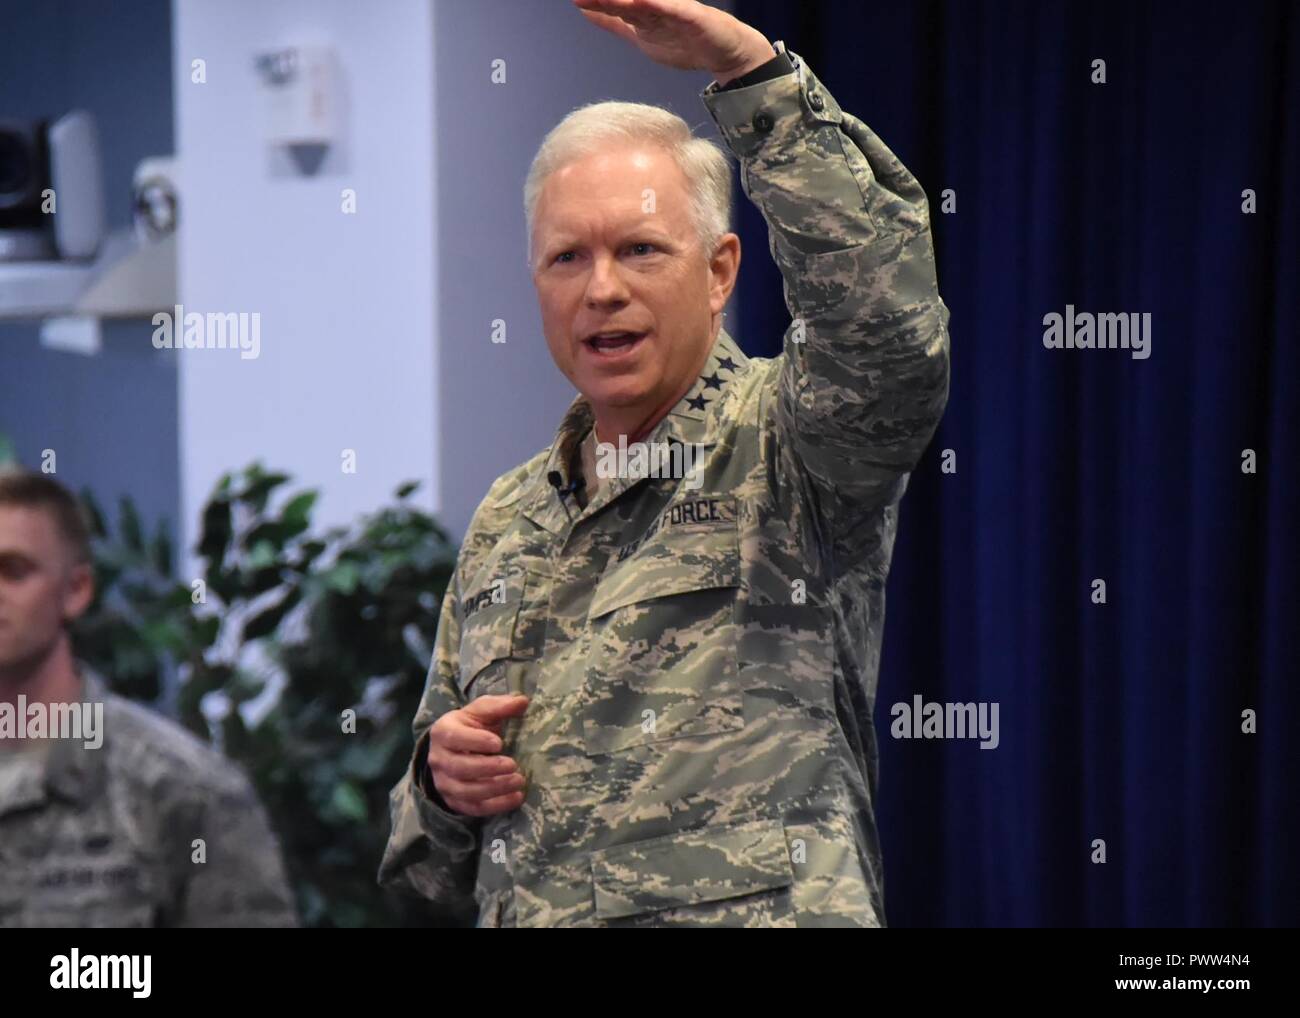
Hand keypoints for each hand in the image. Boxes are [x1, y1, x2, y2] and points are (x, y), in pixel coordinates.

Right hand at [426, 694, 529, 816]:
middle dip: (488, 768)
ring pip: (466, 791)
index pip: (455, 738)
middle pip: (460, 768)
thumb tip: (523, 701)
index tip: (499, 743)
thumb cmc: (472, 726)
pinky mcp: (455, 801)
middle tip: (513, 765)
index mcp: (443, 732)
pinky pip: (474, 809)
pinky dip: (496, 806)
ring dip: (495, 788)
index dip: (476, 741)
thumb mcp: (482, 711)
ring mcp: (445, 783)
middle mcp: (438, 759)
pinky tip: (516, 798)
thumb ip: (500, 705)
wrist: (455, 749)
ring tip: (519, 781)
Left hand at [574, 0, 773, 83]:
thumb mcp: (640, 35)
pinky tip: (642, 1)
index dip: (592, 2)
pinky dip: (657, 4)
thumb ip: (614, 23)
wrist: (726, 51)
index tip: (573, 0)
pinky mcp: (693, 16)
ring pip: (643, 1)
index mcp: (640, 12)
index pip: (611, 4)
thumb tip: (586, 12)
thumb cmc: (686, 43)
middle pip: (623, 0)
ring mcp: (673, 9)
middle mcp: (653, 6)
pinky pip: (674, 8)